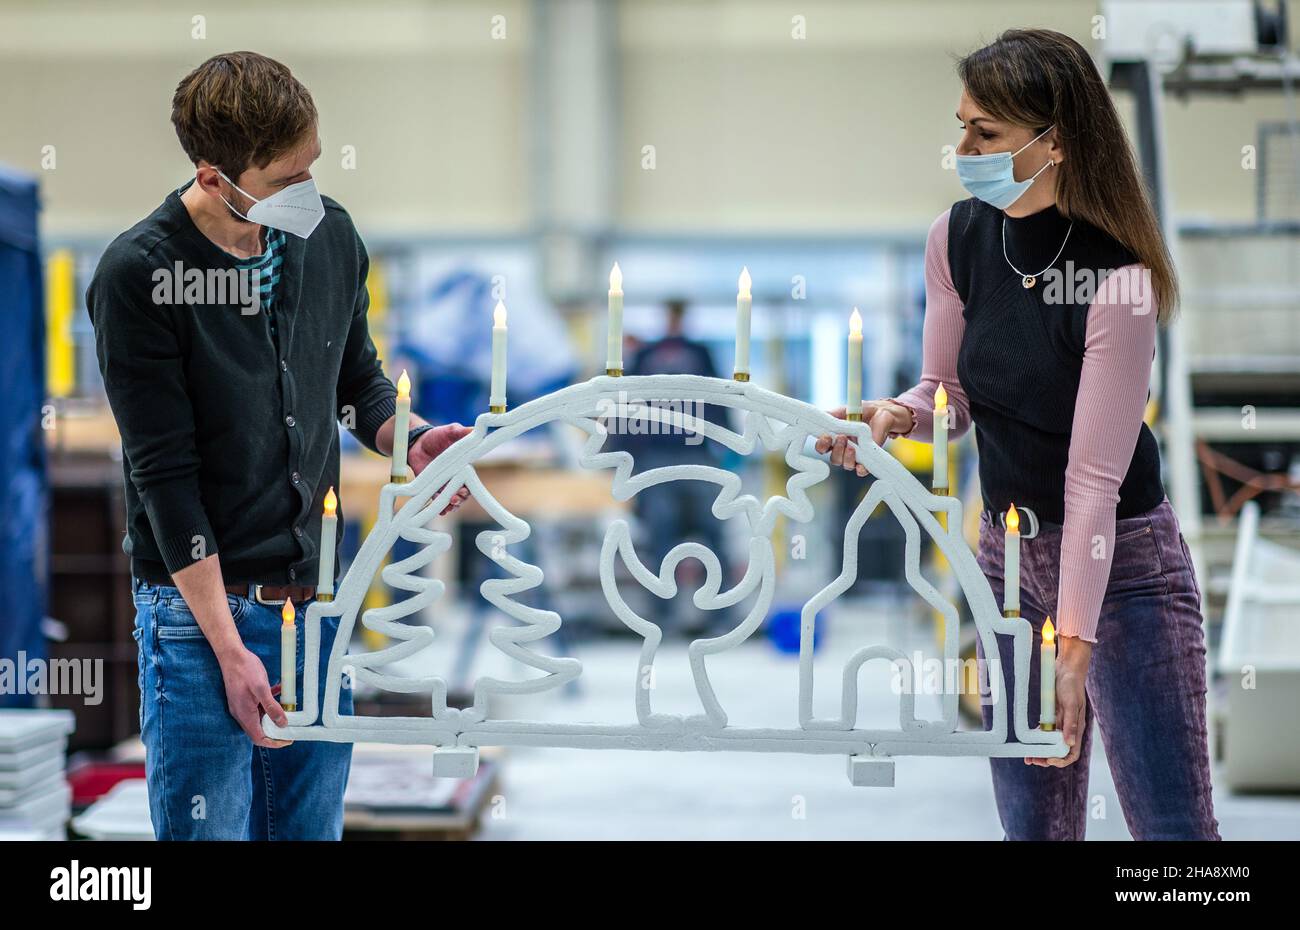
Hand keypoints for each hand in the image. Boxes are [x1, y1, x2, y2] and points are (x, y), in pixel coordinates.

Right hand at [217, 645, 291, 747]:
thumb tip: (282, 723)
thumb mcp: (261, 688)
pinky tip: (279, 691)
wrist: (231, 654)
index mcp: (245, 714)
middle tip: (291, 726)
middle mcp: (242, 713)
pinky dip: (269, 702)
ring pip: (260, 717)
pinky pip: (258, 705)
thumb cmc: (245, 669)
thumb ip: (271, 707)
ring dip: (273, 715)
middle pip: (259, 730)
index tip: (287, 740)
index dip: (274, 742)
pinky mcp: (244, 697)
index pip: (259, 738)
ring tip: (289, 709)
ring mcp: (242, 705)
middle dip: (275, 730)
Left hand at [408, 423, 472, 513]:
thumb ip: (462, 431)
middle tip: (455, 499)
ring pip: (450, 500)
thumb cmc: (437, 435)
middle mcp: (455, 478)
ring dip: (451, 505)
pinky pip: (436, 501)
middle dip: (460, 499)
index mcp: (463, 467)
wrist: (417, 441)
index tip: (464, 491)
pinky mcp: (431, 488)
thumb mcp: (451, 431)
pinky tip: (440, 510)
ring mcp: (443, 484)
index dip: (469, 489)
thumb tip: (476, 430)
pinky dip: (438, 507)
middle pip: (462, 494)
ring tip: (448, 506)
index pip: (470, 482)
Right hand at [814, 400, 913, 476]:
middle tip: (842, 438)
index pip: (822, 447)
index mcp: (834, 438)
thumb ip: (831, 415)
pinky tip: (861, 465)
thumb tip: (819, 417)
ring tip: (851, 447)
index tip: (825, 437)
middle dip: (835, 450)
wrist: (883, 413)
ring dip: (846, 457)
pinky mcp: (868, 460)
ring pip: (845, 464)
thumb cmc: (862, 411)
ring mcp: (855, 456)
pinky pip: (861, 470)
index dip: (821, 445)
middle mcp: (843, 449)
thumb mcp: (845, 410)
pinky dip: (860, 469)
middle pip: (833, 458)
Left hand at [1025, 637, 1091, 766]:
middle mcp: (1069, 728)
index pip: (1072, 752)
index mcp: (1078, 728)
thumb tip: (1069, 743)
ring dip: (1040, 750)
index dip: (1062, 760)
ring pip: (1050, 742)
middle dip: (1047, 758)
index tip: (1049, 760)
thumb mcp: (1071, 703)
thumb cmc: (1072, 684)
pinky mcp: (1052, 715)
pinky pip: (1044, 731)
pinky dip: (1037, 738)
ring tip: (1028, 757)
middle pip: (1059, 750)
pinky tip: (1028, 742)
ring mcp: (1060, 722)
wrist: (1067, 667)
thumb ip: (1071, 723)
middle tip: (1033, 761)